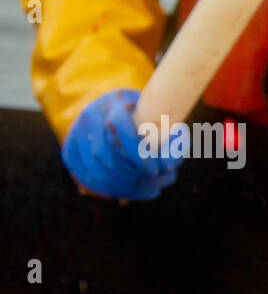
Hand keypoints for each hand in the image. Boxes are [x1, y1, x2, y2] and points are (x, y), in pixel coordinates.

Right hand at [61, 89, 183, 199]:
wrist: (115, 108)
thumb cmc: (148, 114)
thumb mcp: (163, 118)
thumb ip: (171, 140)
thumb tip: (168, 167)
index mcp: (113, 102)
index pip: (118, 125)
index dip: (138, 153)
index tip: (157, 171)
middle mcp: (89, 116)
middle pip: (107, 156)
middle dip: (135, 175)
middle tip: (160, 181)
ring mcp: (76, 133)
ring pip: (97, 171)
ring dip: (128, 186)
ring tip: (153, 187)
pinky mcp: (70, 151)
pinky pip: (88, 179)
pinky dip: (115, 190)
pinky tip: (136, 192)